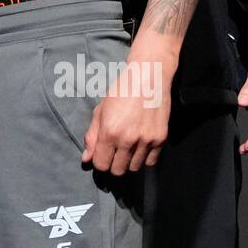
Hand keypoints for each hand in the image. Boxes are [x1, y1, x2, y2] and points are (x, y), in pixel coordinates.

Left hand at [82, 54, 172, 174]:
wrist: (148, 77)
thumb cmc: (121, 91)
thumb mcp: (100, 111)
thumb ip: (92, 137)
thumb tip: (86, 159)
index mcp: (109, 132)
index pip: (102, 165)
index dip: (100, 162)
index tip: (102, 155)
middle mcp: (128, 139)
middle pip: (118, 170)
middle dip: (114, 164)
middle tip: (115, 151)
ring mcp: (146, 140)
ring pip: (135, 168)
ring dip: (129, 161)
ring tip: (128, 146)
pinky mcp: (161, 139)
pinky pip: (151, 162)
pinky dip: (144, 157)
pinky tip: (140, 144)